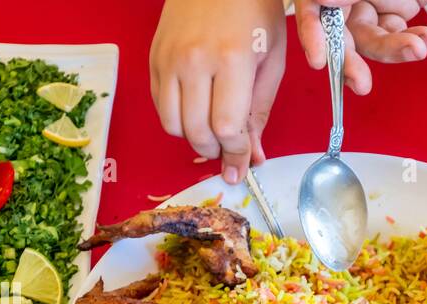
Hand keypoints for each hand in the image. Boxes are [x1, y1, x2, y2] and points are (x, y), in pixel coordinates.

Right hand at [150, 0, 287, 183]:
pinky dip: (177, 119)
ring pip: (172, 125)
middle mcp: (195, 59)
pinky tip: (196, 111)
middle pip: (197, 133)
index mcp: (231, 59)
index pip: (226, 128)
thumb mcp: (271, 62)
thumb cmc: (253, 12)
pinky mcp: (155, 57)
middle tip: (229, 150)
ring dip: (194, 139)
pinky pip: (160, 105)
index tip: (241, 166)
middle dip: (216, 152)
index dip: (235, 154)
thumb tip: (252, 157)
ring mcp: (169, 58)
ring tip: (213, 131)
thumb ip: (260, 112)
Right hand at [296, 0, 426, 94]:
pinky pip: (400, 35)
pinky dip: (415, 40)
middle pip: (342, 38)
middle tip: (362, 84)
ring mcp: (369, 8)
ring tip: (421, 46)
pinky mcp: (394, 15)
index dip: (312, 36)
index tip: (318, 60)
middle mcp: (343, 3)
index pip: (311, 13)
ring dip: (397, 49)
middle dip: (352, 63)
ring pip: (375, 42)